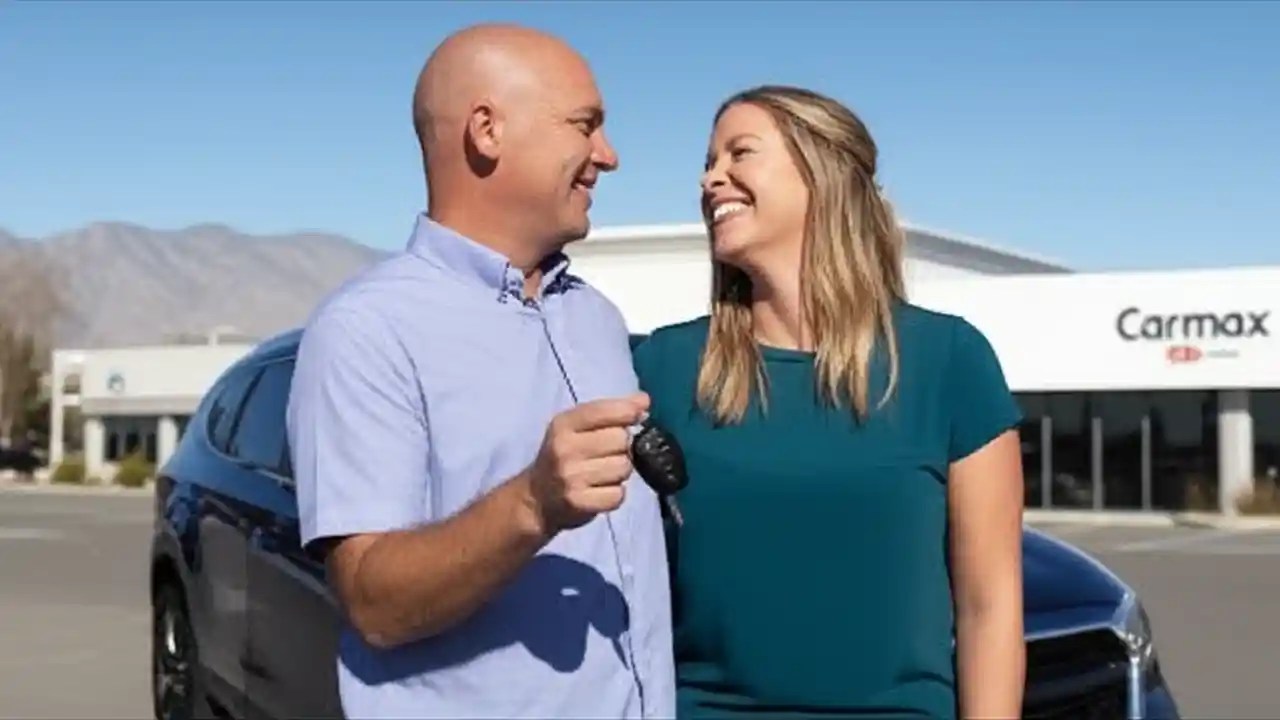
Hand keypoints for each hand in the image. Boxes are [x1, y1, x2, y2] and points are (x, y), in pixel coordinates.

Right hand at [528, 393, 649, 531]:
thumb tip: (644, 400)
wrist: (535, 499)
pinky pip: (618, 494)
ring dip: (620, 472)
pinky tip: (600, 491)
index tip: (637, 416)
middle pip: (621, 439)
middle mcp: (565, 448)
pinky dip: (615, 494)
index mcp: (564, 424)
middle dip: (623, 447)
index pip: (606, 410)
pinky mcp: (579, 503)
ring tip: (603, 474)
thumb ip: (610, 411)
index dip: (628, 412)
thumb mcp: (576, 427)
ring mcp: (571, 477)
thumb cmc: (564, 456)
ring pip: (623, 467)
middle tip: (608, 454)